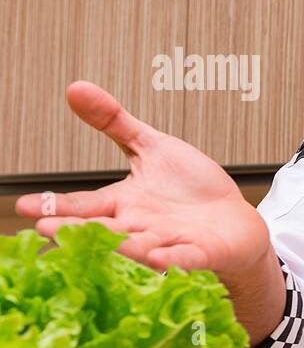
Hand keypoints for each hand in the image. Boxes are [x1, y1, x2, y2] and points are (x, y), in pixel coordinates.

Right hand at [14, 81, 271, 276]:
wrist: (234, 220)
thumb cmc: (191, 190)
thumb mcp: (152, 148)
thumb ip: (115, 123)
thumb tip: (76, 88)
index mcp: (124, 203)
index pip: (84, 205)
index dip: (56, 205)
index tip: (25, 206)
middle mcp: (141, 226)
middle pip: (104, 230)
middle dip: (76, 229)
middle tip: (47, 229)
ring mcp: (170, 242)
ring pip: (141, 246)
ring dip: (122, 246)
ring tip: (102, 243)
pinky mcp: (202, 252)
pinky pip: (186, 258)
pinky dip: (174, 258)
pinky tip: (160, 258)